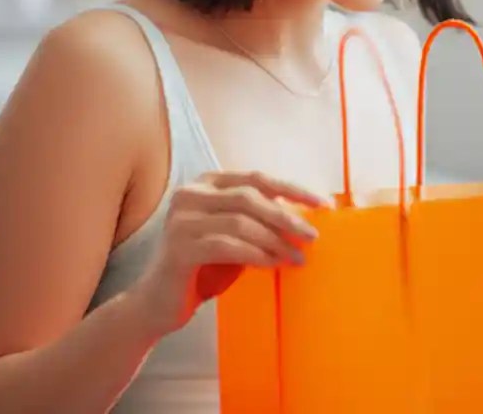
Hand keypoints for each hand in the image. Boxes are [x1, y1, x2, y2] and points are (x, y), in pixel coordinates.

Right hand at [128, 171, 326, 338]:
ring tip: (297, 258)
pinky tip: (274, 265)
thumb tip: (307, 218)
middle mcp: (190, 194)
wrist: (158, 304)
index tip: (324, 204)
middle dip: (287, 217)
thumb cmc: (203, 268)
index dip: (293, 189)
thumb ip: (260, 221)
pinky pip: (227, 245)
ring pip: (241, 221)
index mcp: (206, 184)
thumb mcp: (235, 237)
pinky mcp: (179, 247)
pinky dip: (256, 254)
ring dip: (275, 240)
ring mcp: (181, 219)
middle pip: (250, 197)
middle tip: (312, 237)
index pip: (257, 178)